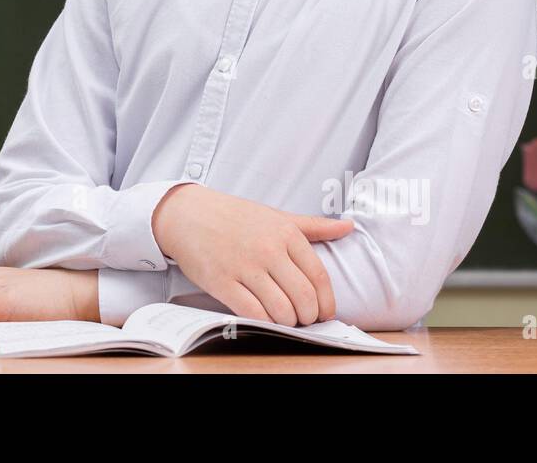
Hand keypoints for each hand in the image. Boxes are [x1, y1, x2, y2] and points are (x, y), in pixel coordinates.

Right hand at [152, 183, 354, 326]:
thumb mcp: (276, 216)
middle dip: (309, 316)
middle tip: (304, 319)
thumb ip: (313, 225)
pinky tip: (264, 317)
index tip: (324, 312)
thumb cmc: (235, 216)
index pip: (319, 277)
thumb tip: (348, 227)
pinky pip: (253, 312)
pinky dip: (264, 321)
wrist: (188, 214)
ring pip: (281, 309)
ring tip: (285, 319)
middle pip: (303, 297)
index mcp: (285, 233)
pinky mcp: (222, 281)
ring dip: (288, 321)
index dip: (326, 302)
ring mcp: (244, 266)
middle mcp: (268, 249)